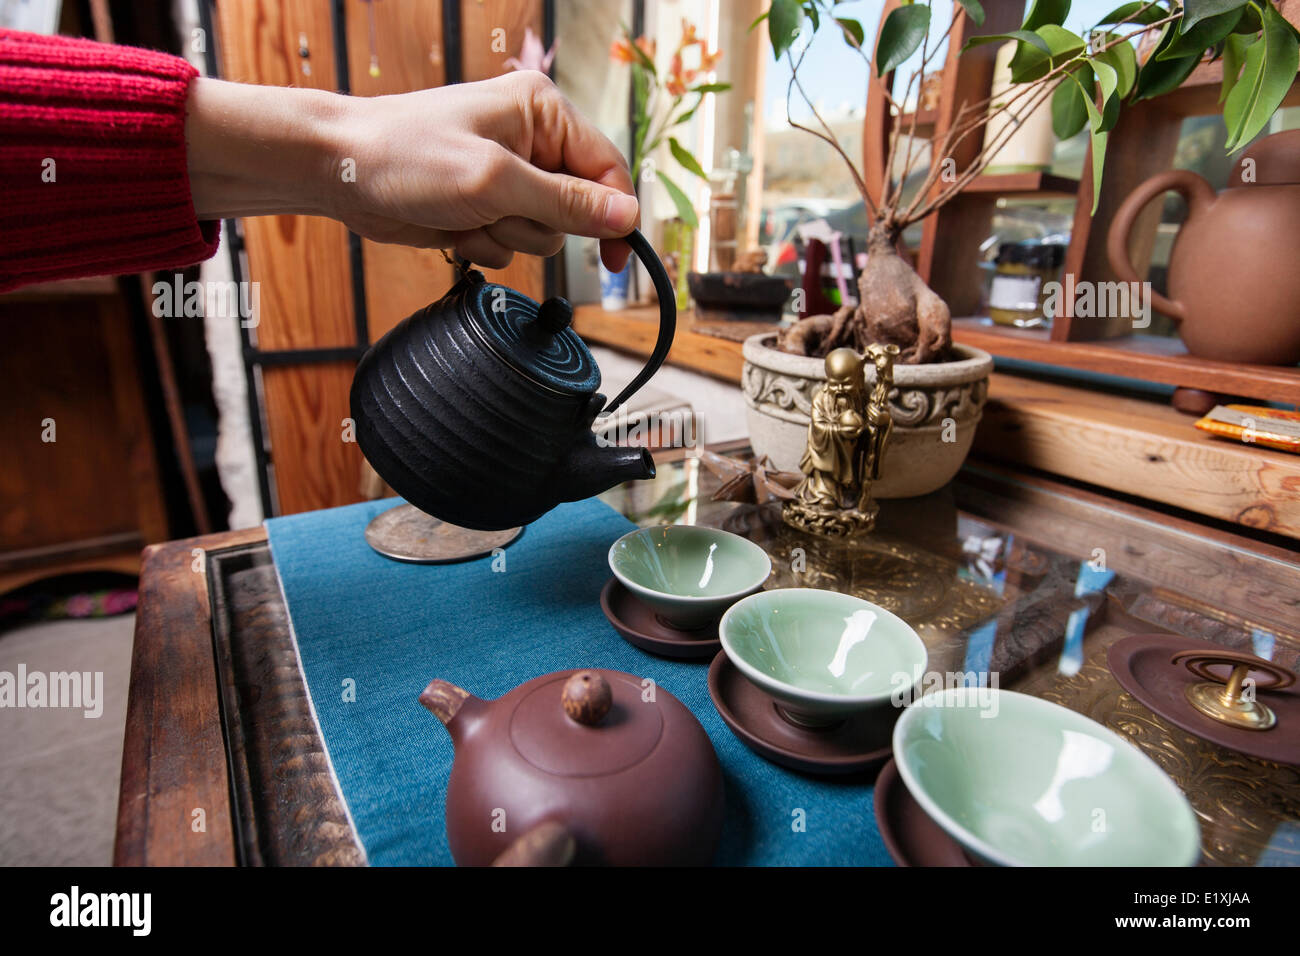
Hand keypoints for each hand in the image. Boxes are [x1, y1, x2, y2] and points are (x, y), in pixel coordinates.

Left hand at [186, 72, 638, 270]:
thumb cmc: (406, 155)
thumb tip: (627, 216)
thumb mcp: (495, 181)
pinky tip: (453, 227)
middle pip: (576, 209)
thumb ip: (566, 202)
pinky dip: (485, 246)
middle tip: (495, 210)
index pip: (607, 170)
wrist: (340, 171)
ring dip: (506, 236)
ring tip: (467, 215)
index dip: (615, 216)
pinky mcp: (485, 206)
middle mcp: (531, 141)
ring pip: (544, 233)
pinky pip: (511, 246)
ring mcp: (507, 176)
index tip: (617, 259)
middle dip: (536, 223)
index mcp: (543, 113)